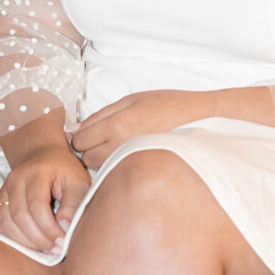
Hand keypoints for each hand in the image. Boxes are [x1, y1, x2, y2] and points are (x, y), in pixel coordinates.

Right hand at [0, 141, 90, 253]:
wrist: (42, 155)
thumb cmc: (64, 170)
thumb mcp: (78, 182)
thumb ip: (74, 203)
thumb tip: (65, 228)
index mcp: (37, 172)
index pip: (37, 205)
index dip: (49, 228)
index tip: (63, 241)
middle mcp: (16, 180)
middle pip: (21, 216)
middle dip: (39, 238)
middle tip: (56, 249)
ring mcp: (4, 190)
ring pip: (6, 222)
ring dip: (26, 242)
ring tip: (46, 248)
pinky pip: (1, 224)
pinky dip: (14, 239)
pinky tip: (32, 243)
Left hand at [68, 90, 208, 170]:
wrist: (201, 120)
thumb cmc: (169, 106)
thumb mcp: (132, 99)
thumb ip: (99, 115)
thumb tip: (73, 129)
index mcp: (118, 124)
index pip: (79, 140)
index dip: (82, 135)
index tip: (91, 132)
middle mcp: (122, 147)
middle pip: (86, 158)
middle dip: (91, 149)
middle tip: (107, 138)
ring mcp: (132, 162)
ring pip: (99, 169)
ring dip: (103, 159)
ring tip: (121, 146)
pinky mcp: (140, 172)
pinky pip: (116, 175)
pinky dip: (116, 167)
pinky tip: (129, 156)